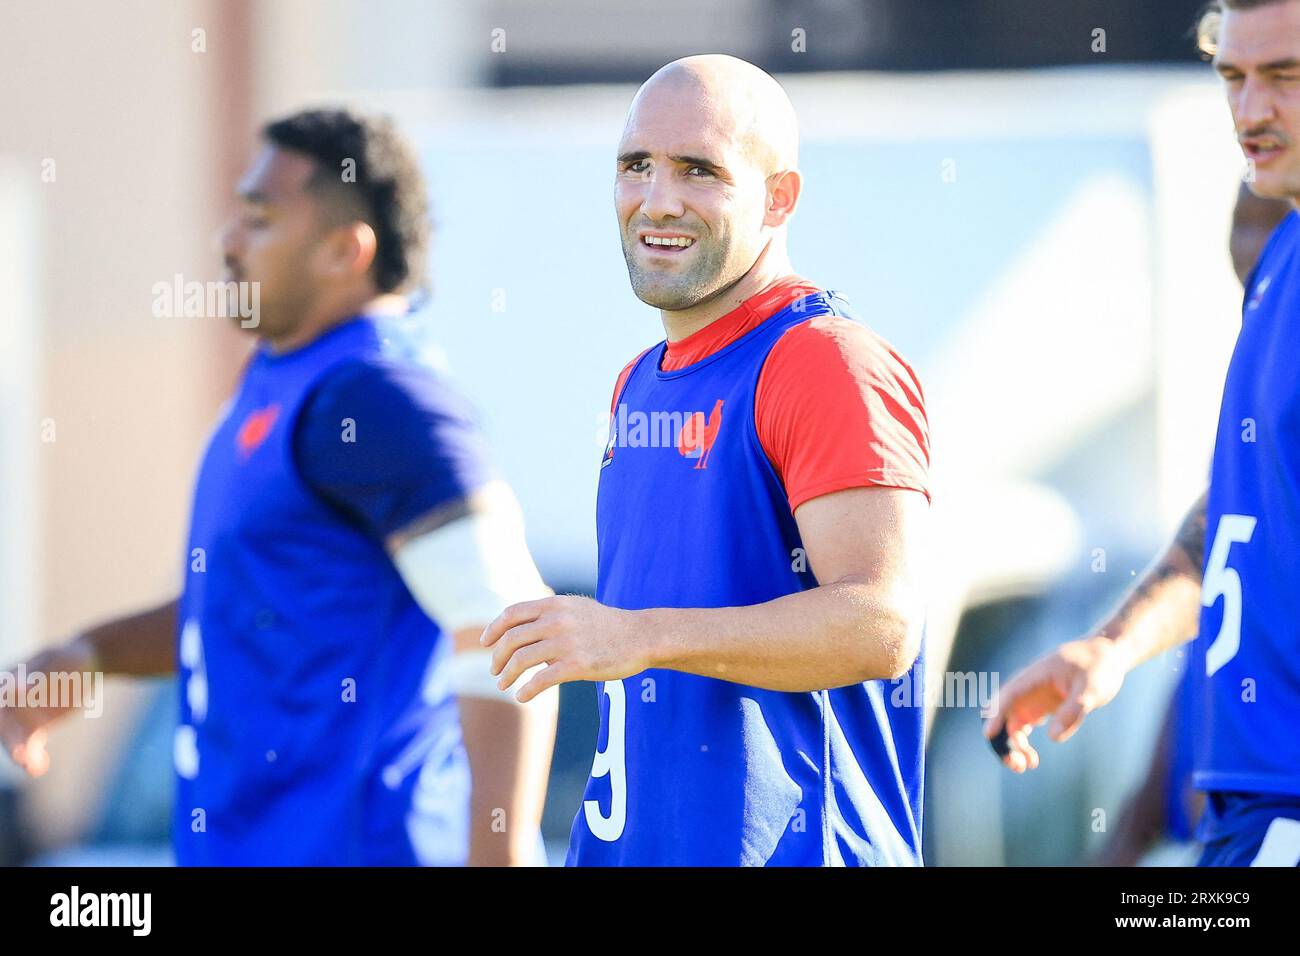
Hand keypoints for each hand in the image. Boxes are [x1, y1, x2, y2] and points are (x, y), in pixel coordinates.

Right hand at [0, 639, 97, 776]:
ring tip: (32, 768)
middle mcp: (10, 700)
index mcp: (11, 679)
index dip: (6, 702)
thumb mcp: (59, 662)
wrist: (85, 665)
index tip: (10, 712)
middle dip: (11, 740)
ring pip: (15, 738)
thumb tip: (19, 690)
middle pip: (5, 723)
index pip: (3, 695)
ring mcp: (21, 716)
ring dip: (21, 753)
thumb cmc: (69, 659)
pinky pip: (31, 746)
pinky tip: (39, 769)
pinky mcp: (35, 728)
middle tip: (21, 756)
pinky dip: (33, 758)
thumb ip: (41, 675)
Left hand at [480, 595, 653, 702]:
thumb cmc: (608, 625)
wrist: (641, 637)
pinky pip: (541, 680)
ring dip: (507, 675)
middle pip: (511, 639)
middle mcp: (557, 620)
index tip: (485, 643)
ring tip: (504, 686)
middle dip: (497, 657)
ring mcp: (566, 642)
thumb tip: (524, 628)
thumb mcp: (577, 609)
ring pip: (521, 660)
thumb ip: (550, 614)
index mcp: (555, 604)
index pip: (512, 613)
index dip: (494, 629)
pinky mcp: (578, 664)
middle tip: (495, 671)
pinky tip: (522, 697)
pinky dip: (526, 690)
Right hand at [983, 634, 1131, 773]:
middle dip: (1003, 739)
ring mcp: (1032, 698)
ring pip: (1011, 724)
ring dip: (1013, 745)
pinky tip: (1033, 760)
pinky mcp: (1040, 707)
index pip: (1009, 695)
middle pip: (1004, 714)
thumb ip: (1072, 712)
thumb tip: (1051, 737)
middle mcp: (1028, 688)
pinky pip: (1023, 727)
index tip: (989, 734)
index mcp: (1035, 676)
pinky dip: (1023, 744)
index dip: (996, 714)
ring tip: (1026, 766)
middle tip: (1016, 764)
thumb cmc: (1099, 667)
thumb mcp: (1092, 689)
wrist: (1106, 656)